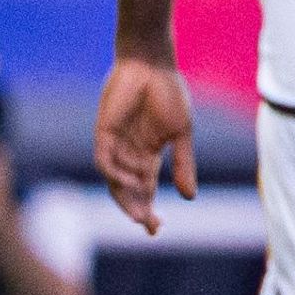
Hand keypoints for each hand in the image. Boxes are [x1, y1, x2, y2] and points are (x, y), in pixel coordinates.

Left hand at [93, 59, 196, 232]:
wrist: (152, 64)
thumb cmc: (169, 92)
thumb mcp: (181, 134)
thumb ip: (184, 164)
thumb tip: (190, 197)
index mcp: (148, 153)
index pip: (146, 188)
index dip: (149, 208)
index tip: (157, 230)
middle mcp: (129, 152)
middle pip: (130, 190)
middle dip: (138, 209)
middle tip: (148, 226)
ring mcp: (115, 143)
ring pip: (116, 181)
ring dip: (127, 198)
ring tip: (140, 214)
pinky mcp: (104, 132)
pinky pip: (105, 161)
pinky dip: (116, 175)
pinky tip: (132, 183)